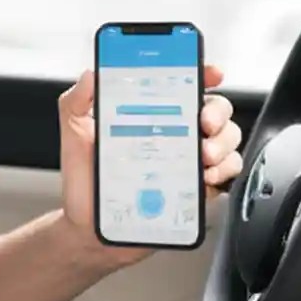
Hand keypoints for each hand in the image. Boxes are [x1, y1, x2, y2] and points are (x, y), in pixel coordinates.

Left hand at [57, 65, 243, 265]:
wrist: (89, 228)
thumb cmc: (84, 180)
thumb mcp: (73, 133)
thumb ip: (76, 100)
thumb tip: (90, 75)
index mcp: (150, 115)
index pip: (184, 85)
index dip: (203, 73)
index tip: (211, 73)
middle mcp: (174, 133)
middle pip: (215, 110)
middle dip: (218, 111)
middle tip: (204, 122)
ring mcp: (188, 161)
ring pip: (227, 139)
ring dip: (223, 142)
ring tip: (203, 154)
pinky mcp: (196, 188)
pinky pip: (226, 174)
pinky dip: (225, 171)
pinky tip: (206, 176)